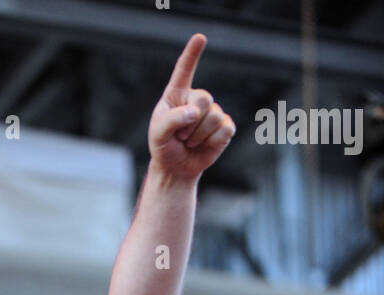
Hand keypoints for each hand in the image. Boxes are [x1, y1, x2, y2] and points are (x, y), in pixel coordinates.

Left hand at [147, 33, 235, 181]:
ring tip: (189, 141)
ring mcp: (212, 112)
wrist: (176, 167)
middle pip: (204, 98)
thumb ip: (172, 120)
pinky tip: (204, 145)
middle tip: (181, 136)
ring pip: (214, 116)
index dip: (192, 54)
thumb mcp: (158, 134)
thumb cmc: (164, 147)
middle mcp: (196, 99)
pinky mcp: (224, 127)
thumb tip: (195, 112)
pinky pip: (225, 129)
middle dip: (191, 122)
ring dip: (198, 135)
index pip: (184, 70)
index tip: (200, 38)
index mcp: (177, 94)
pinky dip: (212, 141)